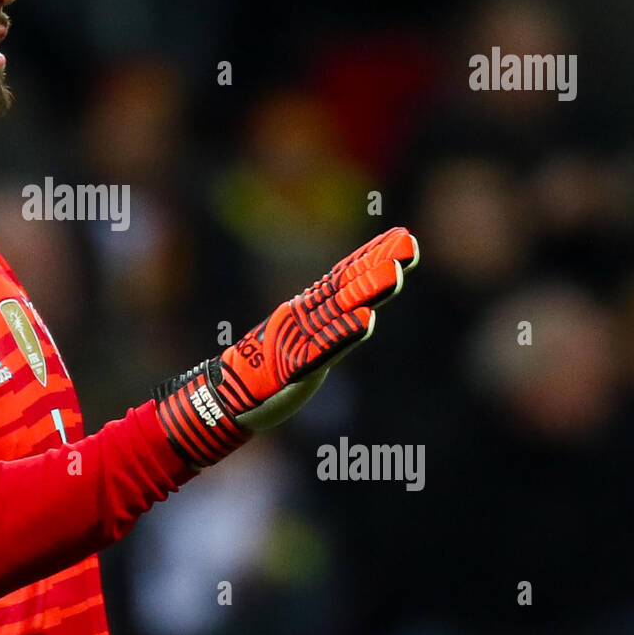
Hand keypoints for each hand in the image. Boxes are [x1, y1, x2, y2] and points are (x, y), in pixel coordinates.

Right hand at [153, 227, 418, 466]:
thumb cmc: (266, 375)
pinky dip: (343, 334)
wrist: (225, 398)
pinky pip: (321, 349)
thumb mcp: (304, 348)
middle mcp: (303, 318)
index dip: (372, 256)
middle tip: (408, 242)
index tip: (403, 236)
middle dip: (378, 265)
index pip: (345, 278)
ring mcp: (298, 340)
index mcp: (307, 312)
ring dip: (367, 292)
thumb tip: (360, 311)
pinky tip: (365, 320)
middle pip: (347, 288)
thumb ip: (330, 332)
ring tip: (396, 274)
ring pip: (339, 312)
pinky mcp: (293, 366)